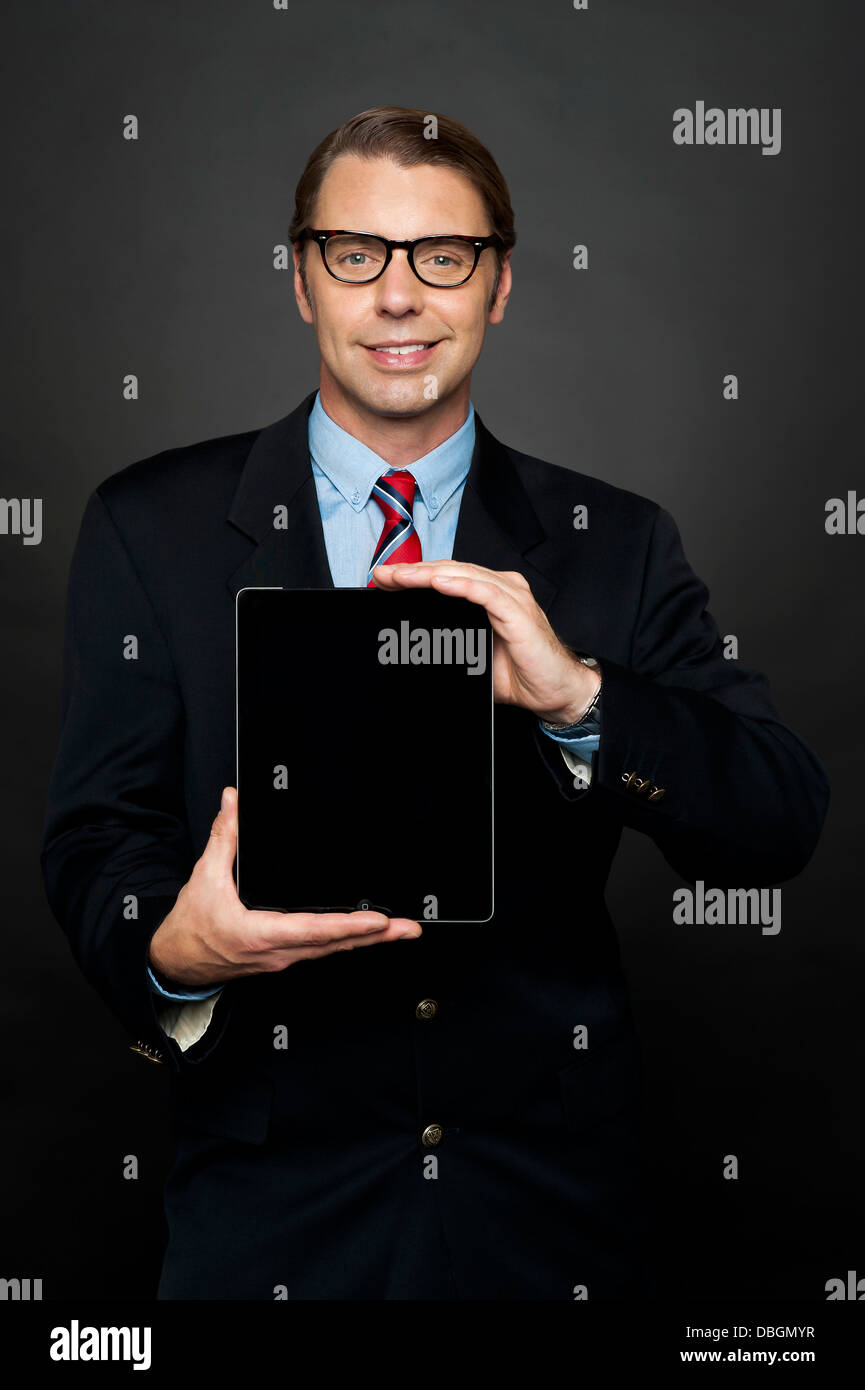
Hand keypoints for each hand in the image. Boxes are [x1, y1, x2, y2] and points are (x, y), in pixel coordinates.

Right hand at [147, 787, 421, 988]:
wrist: (177, 962)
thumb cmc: (191, 926)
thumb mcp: (205, 877)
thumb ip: (225, 836)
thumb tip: (233, 801)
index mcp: (260, 934)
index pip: (313, 930)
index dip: (349, 927)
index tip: (378, 921)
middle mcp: (279, 952)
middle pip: (336, 944)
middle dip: (377, 936)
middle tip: (410, 927)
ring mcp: (285, 958)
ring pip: (334, 950)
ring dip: (369, 941)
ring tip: (401, 931)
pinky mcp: (286, 957)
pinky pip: (324, 950)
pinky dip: (350, 942)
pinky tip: (368, 934)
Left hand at [371, 560, 598, 724]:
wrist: (555, 691)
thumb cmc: (520, 673)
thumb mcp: (473, 655)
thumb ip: (449, 643)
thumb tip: (413, 647)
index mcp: (490, 595)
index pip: (445, 577)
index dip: (413, 576)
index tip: (383, 580)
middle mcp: (501, 588)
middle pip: (449, 571)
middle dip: (412, 572)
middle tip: (381, 575)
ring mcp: (511, 597)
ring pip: (463, 575)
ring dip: (427, 575)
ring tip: (399, 577)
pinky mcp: (518, 612)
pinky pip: (485, 592)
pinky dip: (460, 585)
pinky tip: (437, 582)